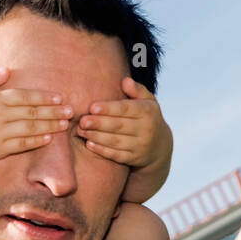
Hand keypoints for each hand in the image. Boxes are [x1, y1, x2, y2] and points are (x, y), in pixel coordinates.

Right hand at [0, 65, 72, 163]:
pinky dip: (36, 141)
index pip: (25, 96)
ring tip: (64, 124)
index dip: (44, 97)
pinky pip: (21, 144)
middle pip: (32, 112)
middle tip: (70, 110)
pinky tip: (48, 138)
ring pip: (30, 128)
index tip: (59, 98)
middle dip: (53, 111)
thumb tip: (6, 69)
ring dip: (50, 125)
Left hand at [76, 77, 171, 195]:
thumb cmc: (147, 116)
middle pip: (119, 126)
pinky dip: (102, 150)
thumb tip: (125, 81)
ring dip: (96, 137)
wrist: (160, 145)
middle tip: (82, 121)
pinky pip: (116, 155)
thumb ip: (137, 90)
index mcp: (148, 111)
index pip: (126, 109)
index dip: (109, 108)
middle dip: (99, 124)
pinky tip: (89, 144)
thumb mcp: (148, 101)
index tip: (92, 107)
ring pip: (116, 141)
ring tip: (81, 131)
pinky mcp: (134, 158)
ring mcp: (140, 145)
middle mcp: (146, 129)